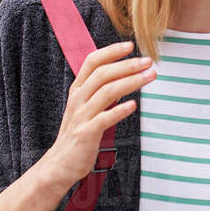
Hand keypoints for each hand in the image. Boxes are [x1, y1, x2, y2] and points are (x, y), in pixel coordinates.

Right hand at [0, 41, 153, 210]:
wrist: (60, 164)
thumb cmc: (79, 134)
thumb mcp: (86, 108)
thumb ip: (101, 92)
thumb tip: (124, 76)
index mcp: (78, 90)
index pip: (91, 62)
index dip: (111, 51)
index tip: (131, 46)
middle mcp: (78, 100)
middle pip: (102, 74)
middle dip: (127, 65)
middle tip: (148, 61)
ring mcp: (81, 116)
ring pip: (106, 92)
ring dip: (130, 82)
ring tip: (149, 77)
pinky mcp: (86, 134)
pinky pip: (104, 118)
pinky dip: (119, 110)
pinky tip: (134, 105)